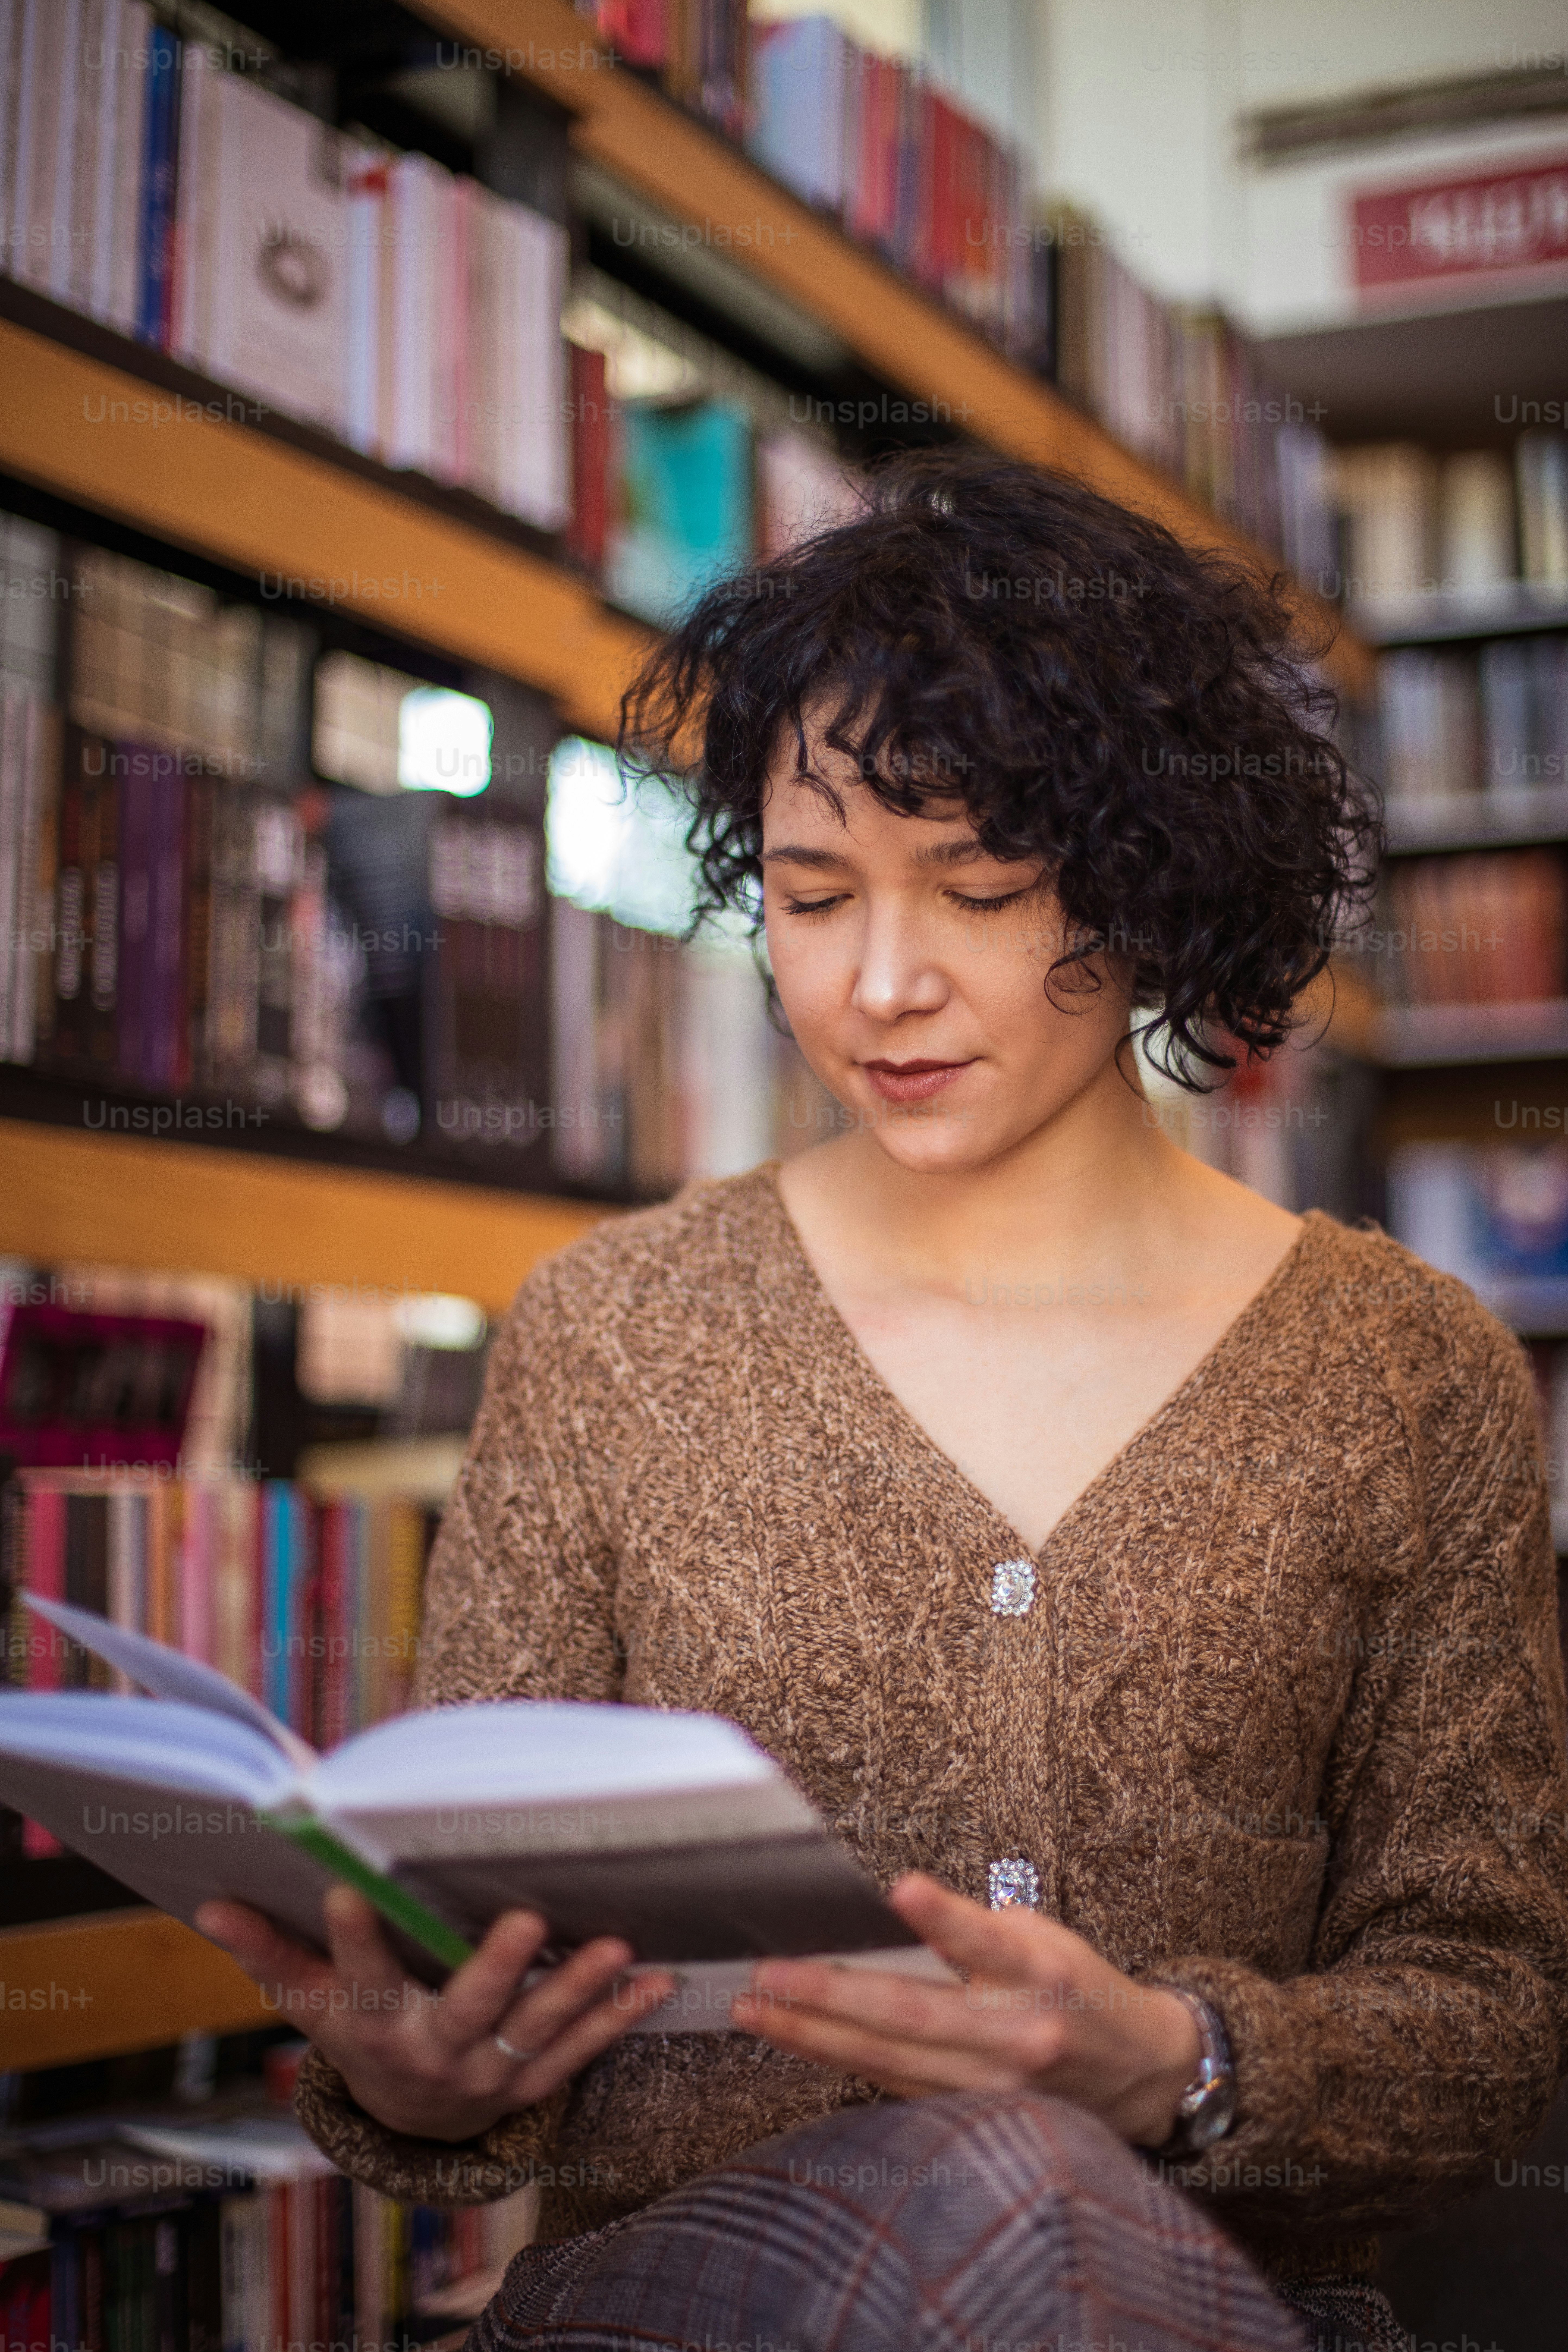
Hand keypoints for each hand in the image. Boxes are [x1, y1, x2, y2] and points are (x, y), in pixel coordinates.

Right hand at [196, 1890, 672, 2142]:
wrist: (404, 2122)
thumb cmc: (356, 2034)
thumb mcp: (308, 2001)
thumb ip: (267, 1950)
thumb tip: (210, 1903)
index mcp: (374, 2026)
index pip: (359, 1976)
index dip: (351, 1935)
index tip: (345, 1885)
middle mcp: (433, 2052)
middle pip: (465, 2010)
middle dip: (495, 1968)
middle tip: (526, 1921)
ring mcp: (488, 2074)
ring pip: (537, 2032)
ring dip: (578, 1989)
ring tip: (616, 1947)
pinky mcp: (531, 2086)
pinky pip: (582, 2052)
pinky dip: (621, 2017)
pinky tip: (658, 1981)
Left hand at [730, 1872, 1201, 2146]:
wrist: (1138, 2071)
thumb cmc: (1082, 1986)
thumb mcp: (1045, 1937)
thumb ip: (975, 1932)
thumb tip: (894, 1917)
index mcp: (1042, 1974)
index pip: (986, 1942)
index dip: (942, 1918)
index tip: (902, 1892)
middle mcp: (1018, 2033)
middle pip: (914, 2014)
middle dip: (832, 1994)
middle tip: (770, 1973)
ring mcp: (993, 2084)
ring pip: (888, 2059)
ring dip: (814, 2035)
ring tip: (757, 2010)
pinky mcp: (975, 2113)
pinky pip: (896, 2084)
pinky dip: (841, 2061)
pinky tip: (797, 2040)